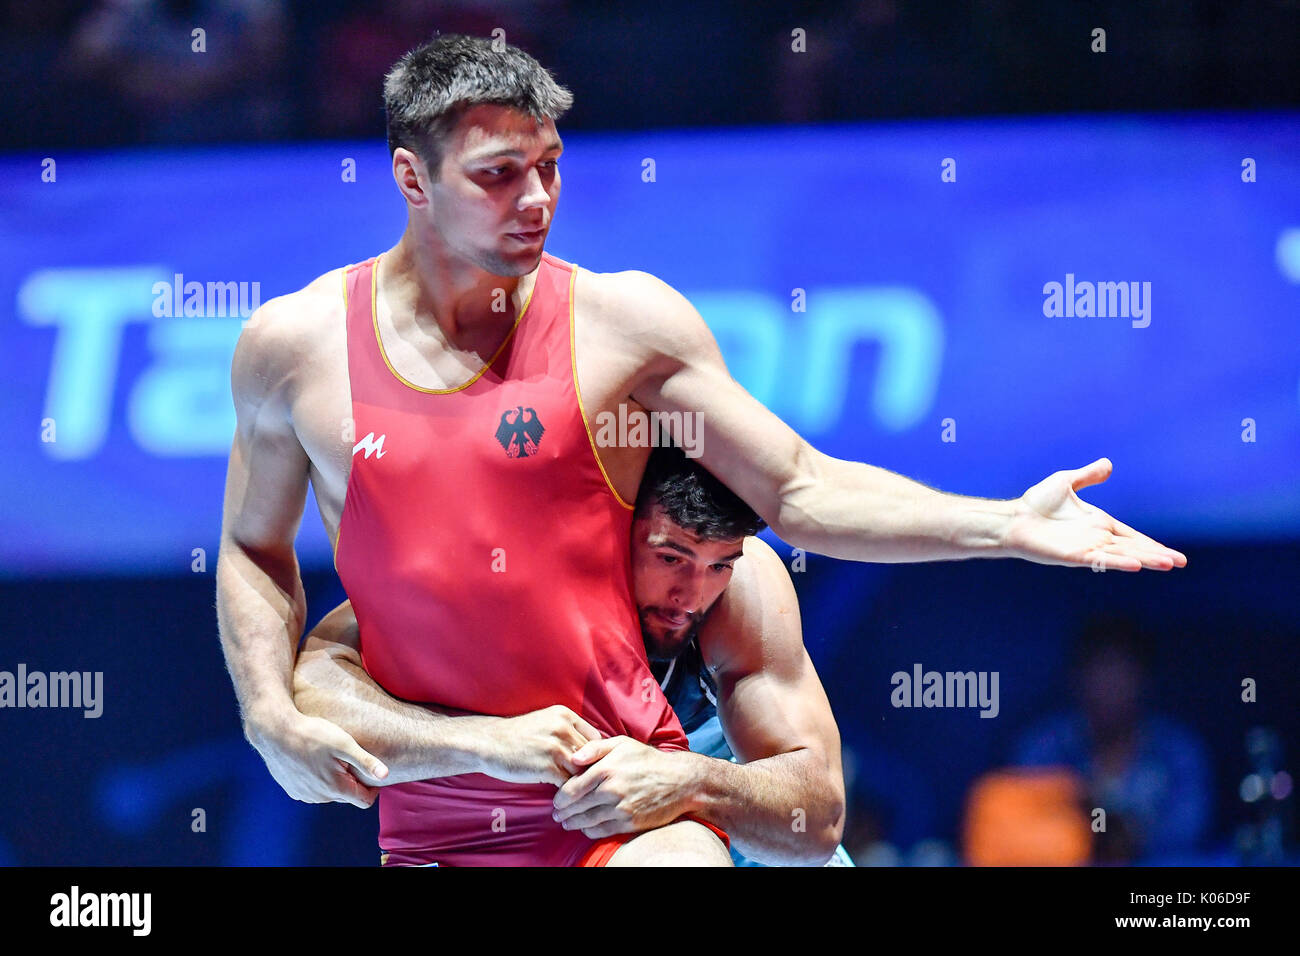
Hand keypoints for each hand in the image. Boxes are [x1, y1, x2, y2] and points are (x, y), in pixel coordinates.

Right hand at [244, 708, 388, 808]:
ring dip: (334, 780)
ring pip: (329, 793)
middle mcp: (320, 797)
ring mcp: (304, 795)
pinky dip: (318, 779)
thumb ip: (365, 761)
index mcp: (336, 788)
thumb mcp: (344, 743)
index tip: (370, 770)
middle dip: (352, 781)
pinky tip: (314, 759)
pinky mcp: (292, 789)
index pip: (364, 801)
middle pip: (347, 796)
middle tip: (349, 758)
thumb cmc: (312, 734)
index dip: (373, 787)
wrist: (275, 731)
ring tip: (330, 757)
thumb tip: (386, 775)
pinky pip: (313, 790)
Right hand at [482, 705, 604, 786]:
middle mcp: (563, 729)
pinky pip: (568, 784)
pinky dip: (567, 793)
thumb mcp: (546, 722)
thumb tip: (594, 749)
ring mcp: (555, 748)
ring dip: (579, 784)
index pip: (596, 738)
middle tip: (587, 785)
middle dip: (589, 771)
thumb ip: (569, 731)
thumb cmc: (518, 736)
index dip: (594, 755)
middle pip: (591, 756)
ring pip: (582, 771)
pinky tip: (561, 797)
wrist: (488, 742)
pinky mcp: (546, 768)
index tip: (589, 767)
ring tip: (576, 794)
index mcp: (565, 715)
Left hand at [552, 736, 700, 838]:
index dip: (560, 797)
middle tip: (557, 814)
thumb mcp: (622, 743)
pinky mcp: (630, 822)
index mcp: (606, 769)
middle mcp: (611, 789)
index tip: (556, 800)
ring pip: (587, 820)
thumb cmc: (648, 760)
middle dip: (563, 812)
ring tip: (566, 823)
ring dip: (573, 823)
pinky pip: (602, 831)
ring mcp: (620, 808)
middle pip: (577, 806)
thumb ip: (594, 748)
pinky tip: (585, 828)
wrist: (680, 781)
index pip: (572, 788)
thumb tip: (572, 758)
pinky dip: (589, 831)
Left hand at [1005, 458, 1186, 571]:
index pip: (1132, 536)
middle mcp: (1097, 538)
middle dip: (1157, 555)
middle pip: (1133, 548)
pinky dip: (1119, 562)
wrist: (1013, 518)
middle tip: (1180, 563)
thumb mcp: (1065, 482)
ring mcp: (1087, 548)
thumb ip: (1087, 476)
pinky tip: (1137, 565)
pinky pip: (1101, 560)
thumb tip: (1108, 465)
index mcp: (1099, 523)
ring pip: (1123, 556)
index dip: (1152, 545)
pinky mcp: (1075, 556)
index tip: (1173, 555)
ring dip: (1145, 559)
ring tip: (1168, 563)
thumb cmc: (1036, 504)